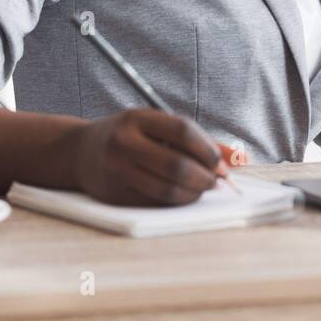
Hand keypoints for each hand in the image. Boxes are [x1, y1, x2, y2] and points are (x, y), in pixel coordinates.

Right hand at [72, 109, 226, 205]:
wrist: (80, 152)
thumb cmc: (131, 136)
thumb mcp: (158, 127)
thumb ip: (199, 139)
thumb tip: (239, 158)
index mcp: (136, 118)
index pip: (181, 130)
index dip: (207, 148)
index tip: (220, 162)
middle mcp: (123, 142)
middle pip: (176, 164)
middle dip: (204, 177)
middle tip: (216, 181)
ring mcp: (116, 170)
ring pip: (167, 189)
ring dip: (193, 193)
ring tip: (202, 188)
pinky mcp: (115, 194)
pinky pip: (154, 202)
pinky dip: (176, 201)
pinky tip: (182, 195)